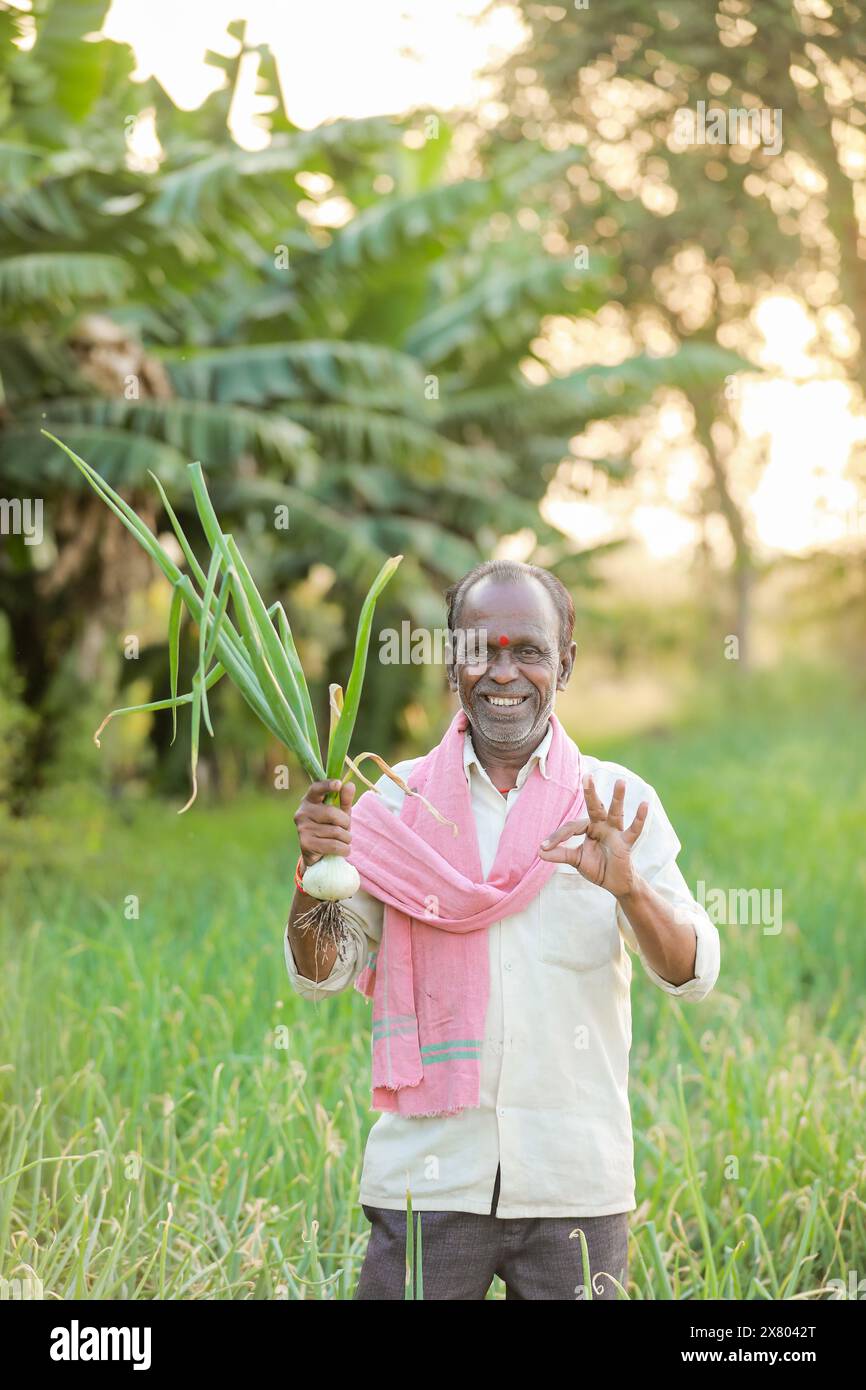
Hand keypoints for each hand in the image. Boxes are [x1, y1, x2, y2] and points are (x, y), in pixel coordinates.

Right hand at [294, 779, 355, 867]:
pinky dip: (344, 849)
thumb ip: (344, 800)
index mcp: (309, 800)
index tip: (338, 784)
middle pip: (332, 813)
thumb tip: (349, 784)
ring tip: (343, 840)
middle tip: (346, 829)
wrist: (318, 855)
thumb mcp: (339, 814)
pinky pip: (333, 845)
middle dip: (345, 823)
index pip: (316, 789)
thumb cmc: (330, 829)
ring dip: (346, 838)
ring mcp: (302, 828)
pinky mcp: (305, 844)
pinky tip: (343, 850)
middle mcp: (302, 812)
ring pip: (335, 831)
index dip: (327, 785)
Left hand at [539, 776, 648, 898]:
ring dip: (618, 798)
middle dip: (591, 792)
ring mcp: (615, 833)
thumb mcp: (576, 860)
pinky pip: (633, 830)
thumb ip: (560, 855)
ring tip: (621, 782)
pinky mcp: (625, 843)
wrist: (614, 884)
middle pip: (595, 807)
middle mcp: (602, 826)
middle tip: (586, 776)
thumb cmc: (597, 867)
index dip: (557, 837)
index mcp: (589, 828)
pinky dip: (639, 818)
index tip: (544, 846)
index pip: (572, 827)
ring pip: (616, 812)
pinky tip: (644, 804)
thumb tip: (539, 852)